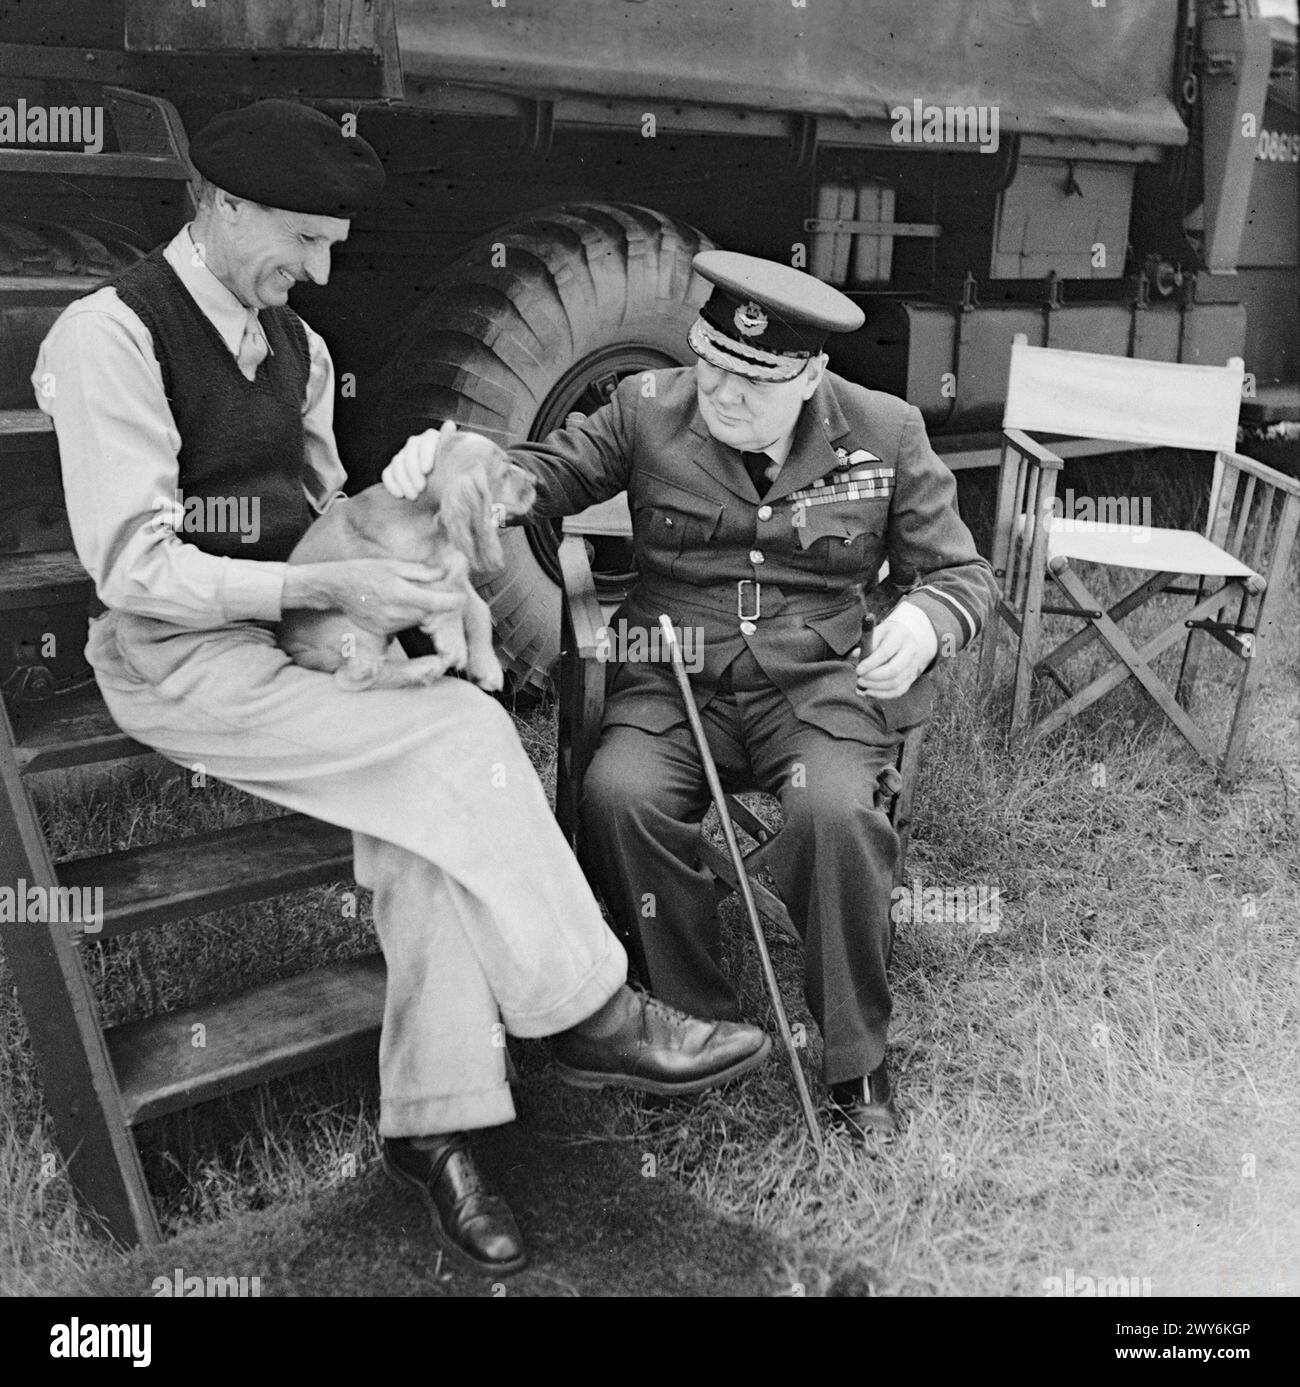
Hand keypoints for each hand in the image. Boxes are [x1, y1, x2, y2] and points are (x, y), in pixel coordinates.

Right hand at [319, 558, 466, 630]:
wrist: (335, 587)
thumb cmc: (365, 571)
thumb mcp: (394, 565)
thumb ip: (422, 571)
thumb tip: (445, 572)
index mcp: (402, 594)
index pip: (438, 603)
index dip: (453, 601)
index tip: (461, 596)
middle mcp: (397, 614)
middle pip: (431, 614)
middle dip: (439, 605)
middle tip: (442, 593)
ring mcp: (390, 625)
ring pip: (419, 621)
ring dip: (424, 611)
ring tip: (416, 596)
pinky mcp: (383, 631)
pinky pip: (404, 625)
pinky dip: (408, 617)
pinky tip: (400, 604)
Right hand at [382, 419, 457, 499]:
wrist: (447, 491)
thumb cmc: (453, 476)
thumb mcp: (455, 462)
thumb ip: (450, 444)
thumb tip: (449, 424)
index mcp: (433, 438)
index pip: (426, 440)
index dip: (425, 454)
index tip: (427, 471)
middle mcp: (416, 443)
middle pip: (409, 452)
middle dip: (413, 471)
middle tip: (421, 489)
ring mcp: (403, 455)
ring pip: (397, 463)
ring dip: (404, 481)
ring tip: (414, 497)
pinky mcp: (394, 469)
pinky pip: (387, 473)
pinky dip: (392, 484)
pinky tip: (400, 496)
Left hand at [853, 617, 924, 699]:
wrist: (905, 639)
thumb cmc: (885, 636)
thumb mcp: (876, 633)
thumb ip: (866, 644)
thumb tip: (856, 655)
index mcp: (900, 635)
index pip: (885, 652)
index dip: (871, 663)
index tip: (858, 670)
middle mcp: (911, 650)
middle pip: (894, 670)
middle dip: (874, 677)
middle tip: (860, 679)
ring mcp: (913, 665)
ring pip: (896, 683)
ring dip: (876, 687)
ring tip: (862, 684)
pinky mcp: (911, 678)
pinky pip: (898, 691)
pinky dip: (882, 694)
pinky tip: (870, 691)